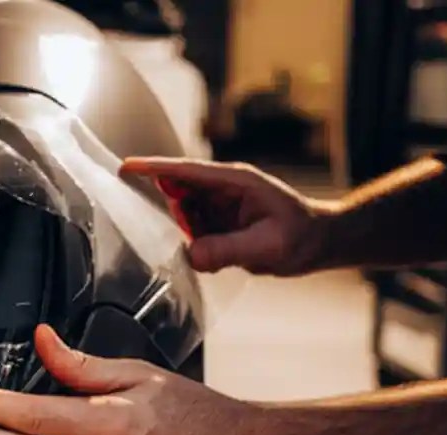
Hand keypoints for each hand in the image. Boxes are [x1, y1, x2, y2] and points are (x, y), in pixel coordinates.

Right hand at [120, 157, 335, 275]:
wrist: (320, 243)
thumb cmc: (302, 236)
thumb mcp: (267, 245)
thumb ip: (228, 249)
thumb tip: (190, 255)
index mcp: (234, 181)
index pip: (185, 171)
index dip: (153, 169)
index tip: (125, 168)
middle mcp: (222, 190)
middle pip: (177, 193)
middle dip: (170, 212)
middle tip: (185, 234)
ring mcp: (218, 206)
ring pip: (182, 216)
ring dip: (186, 234)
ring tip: (219, 248)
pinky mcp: (217, 223)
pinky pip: (191, 231)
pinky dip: (193, 245)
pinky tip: (217, 255)